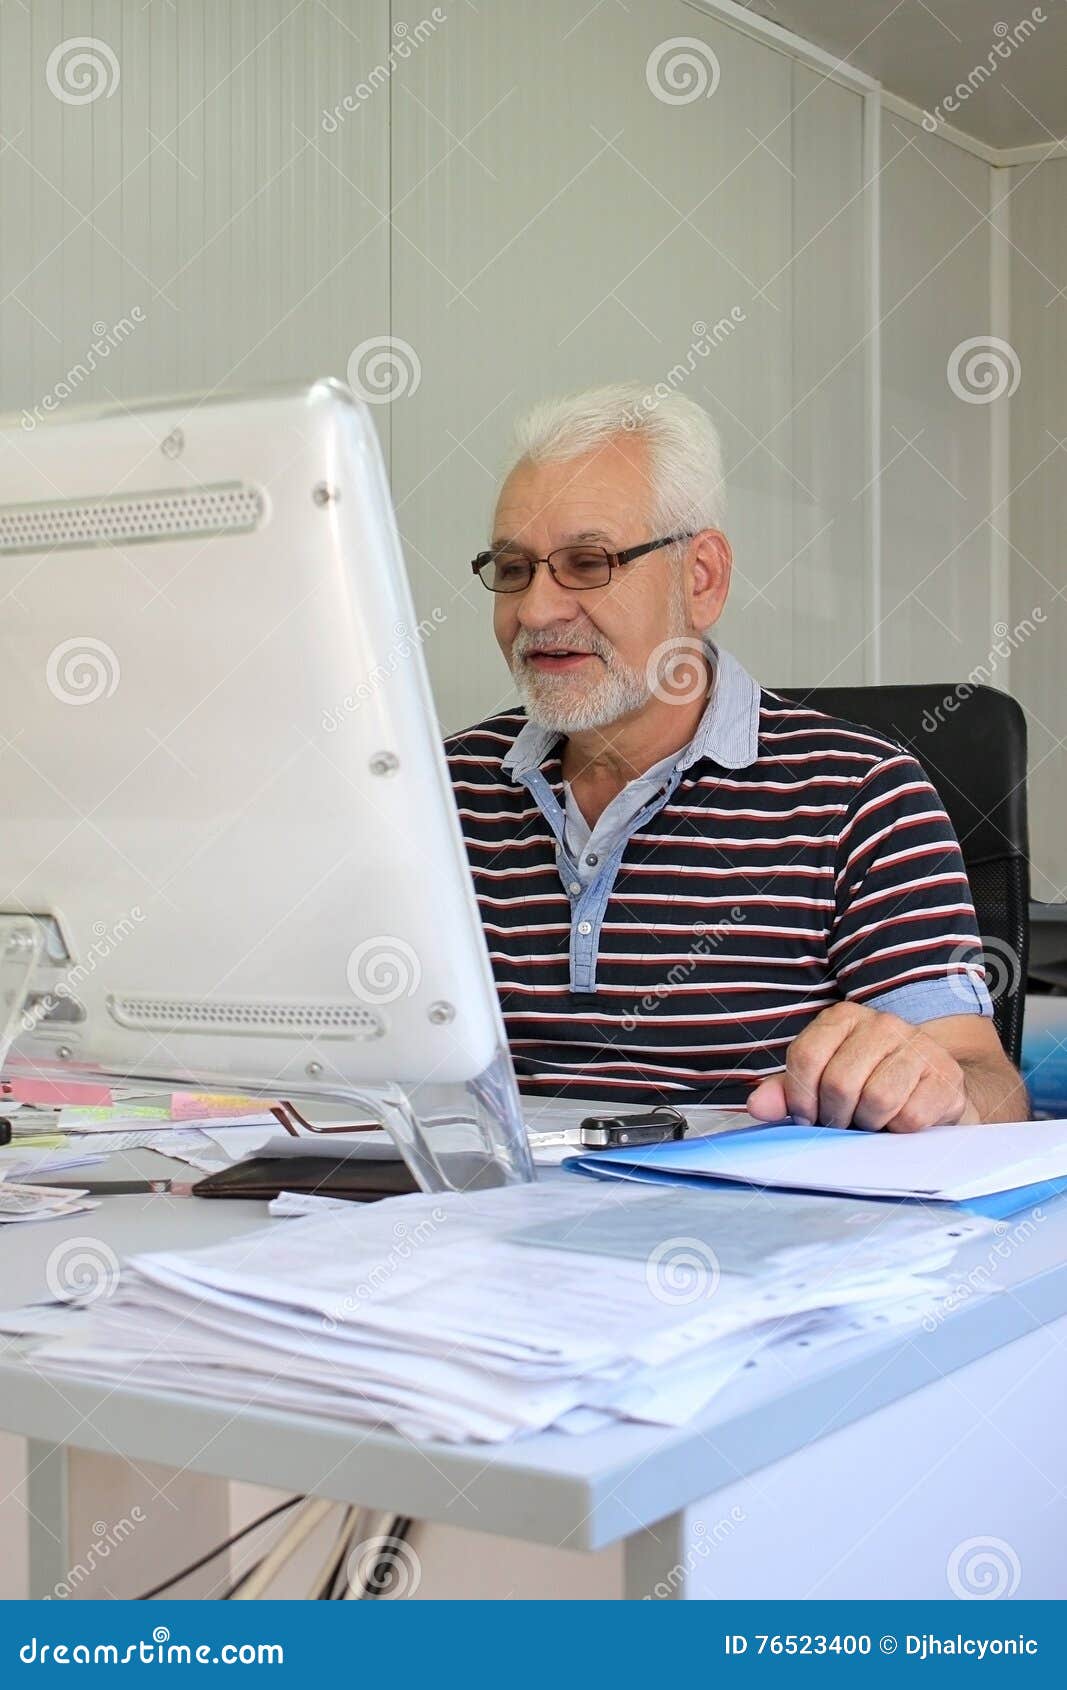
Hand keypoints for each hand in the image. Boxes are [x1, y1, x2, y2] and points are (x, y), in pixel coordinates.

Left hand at [746, 1000, 977, 1131]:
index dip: (800, 1097)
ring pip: (877, 1101)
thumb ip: (785, 1091)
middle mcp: (882, 1024)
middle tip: (842, 1122)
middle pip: (840, 1083)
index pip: (807, 1057)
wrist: (930, 1089)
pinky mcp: (946, 1077)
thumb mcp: (820, 1082)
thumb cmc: (867, 1084)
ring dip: (868, 1125)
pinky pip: (910, 1117)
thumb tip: (758, 1105)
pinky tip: (898, 1122)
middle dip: (835, 1116)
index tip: (808, 1116)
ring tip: (870, 1121)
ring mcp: (918, 1047)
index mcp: (843, 1018)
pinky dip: (899, 1131)